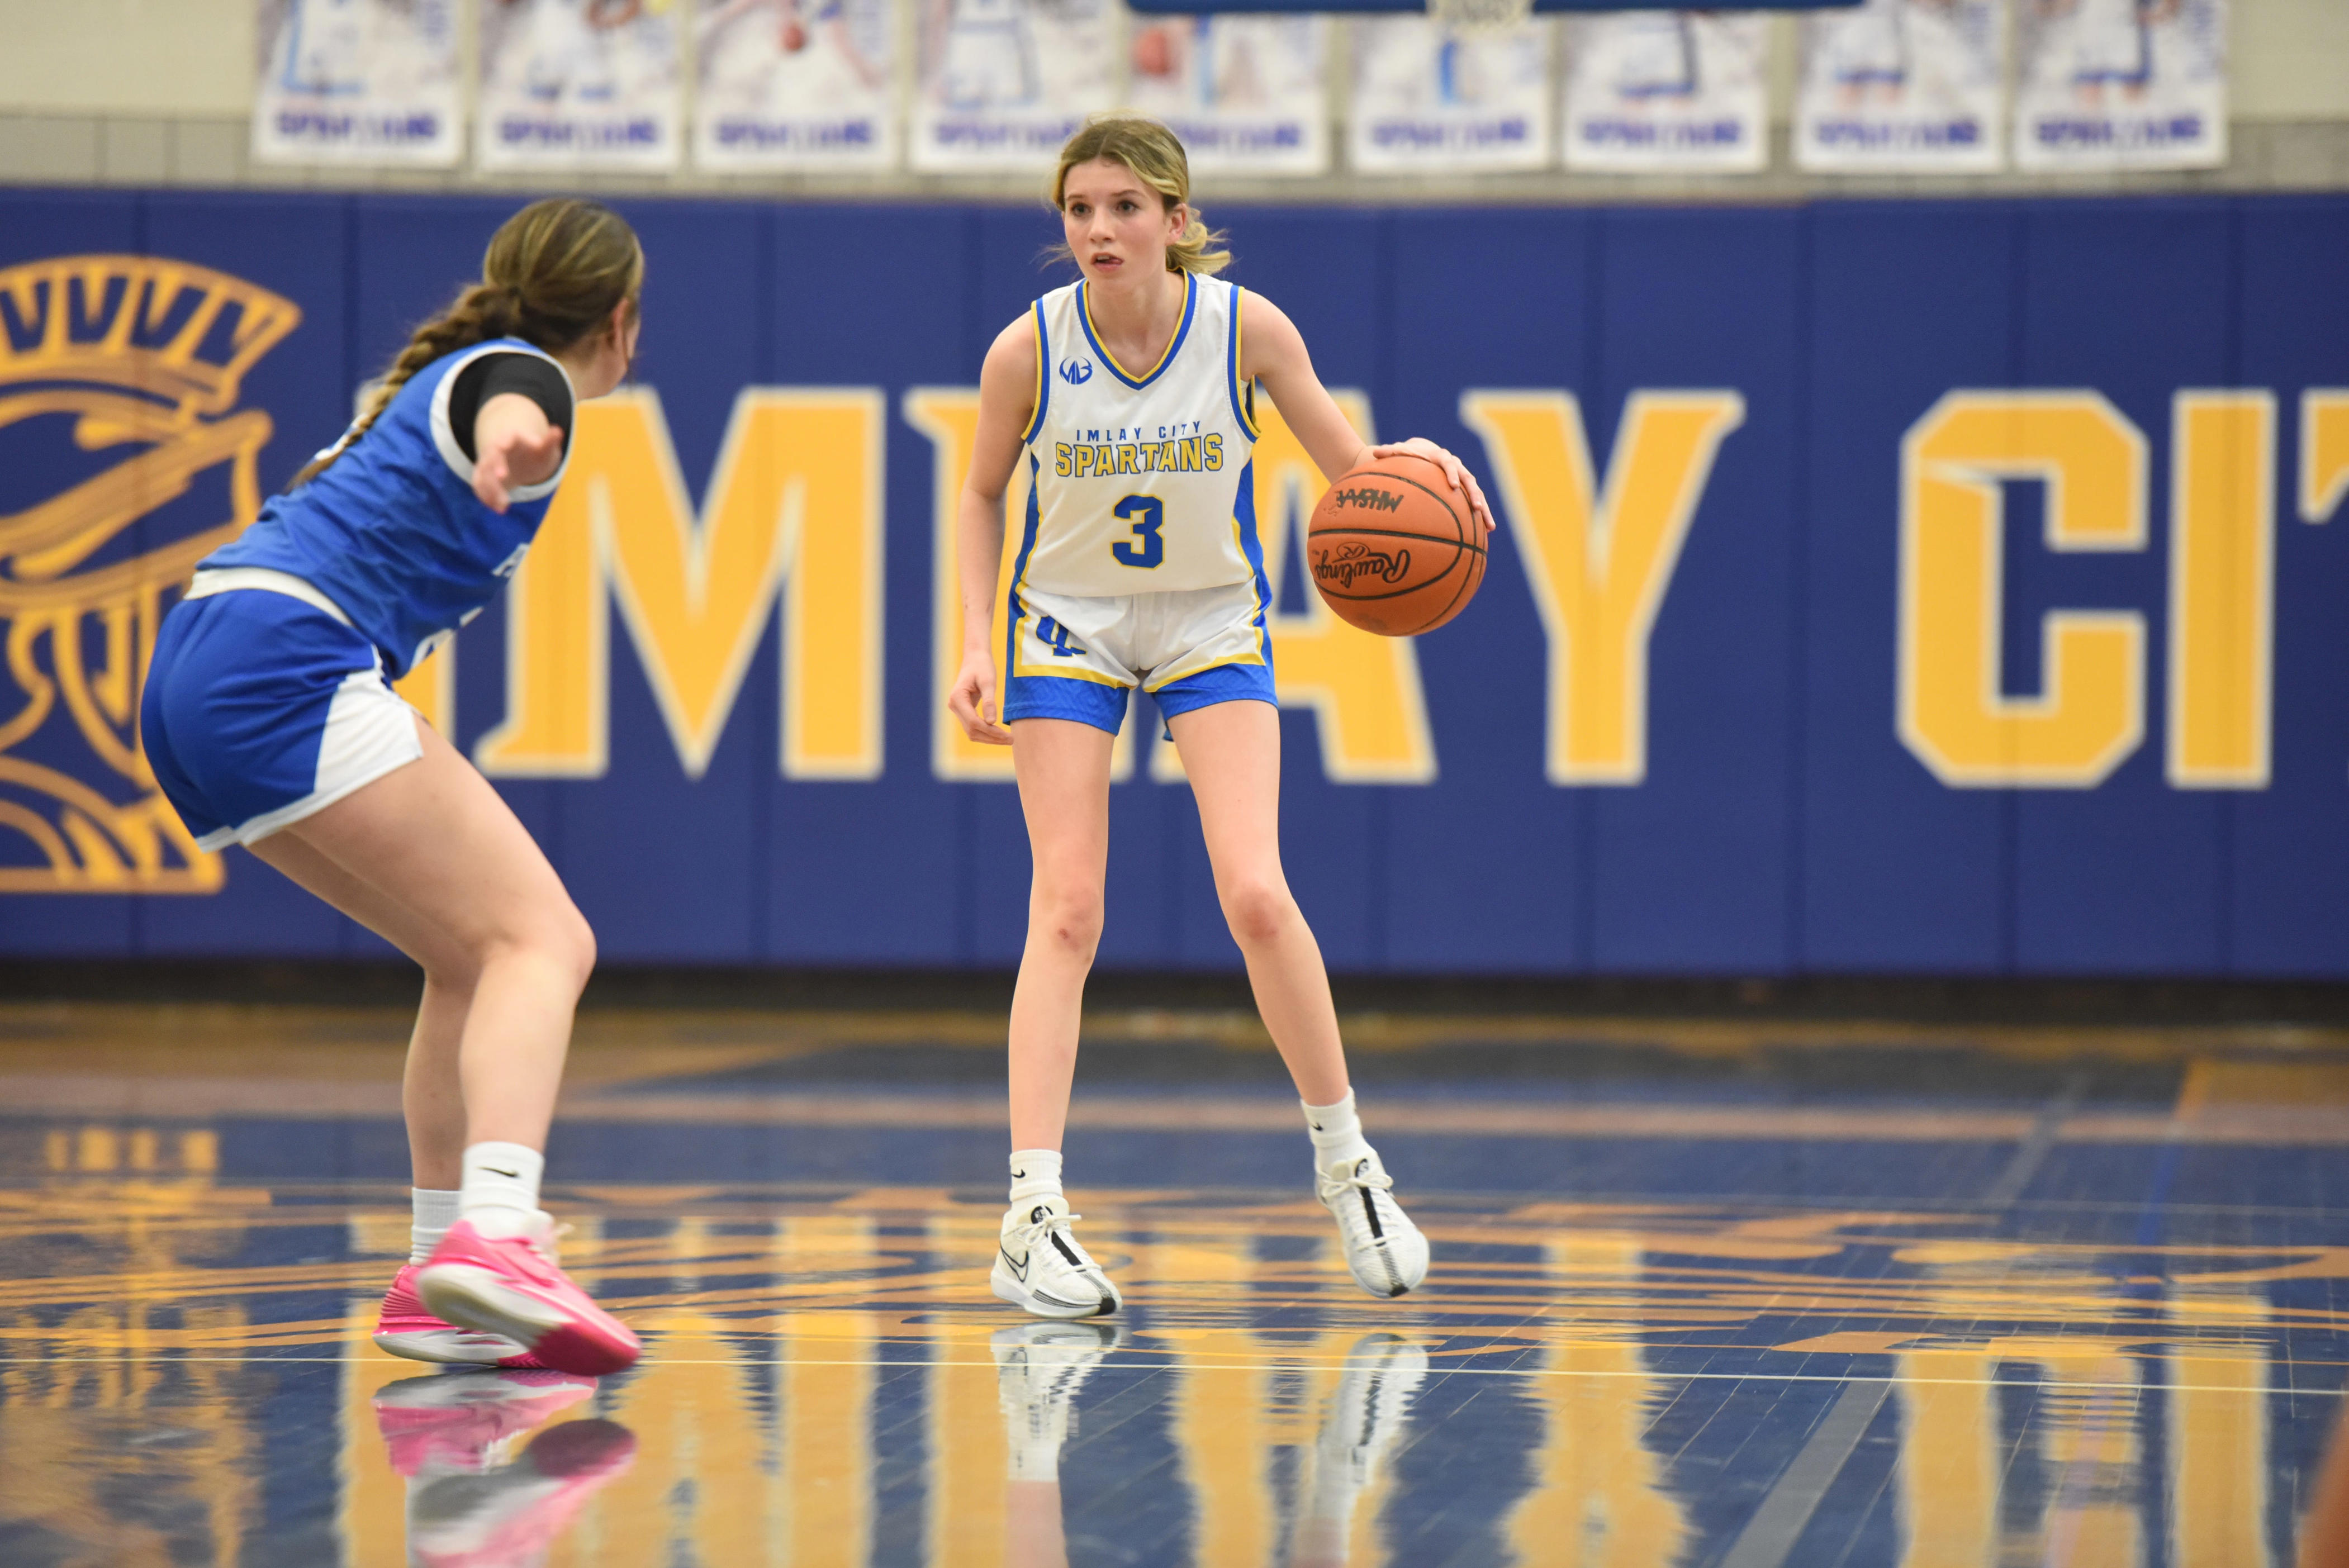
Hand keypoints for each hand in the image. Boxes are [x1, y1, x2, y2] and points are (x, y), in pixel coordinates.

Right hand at [473, 422, 564, 513]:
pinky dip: (486, 497)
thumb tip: (558, 431)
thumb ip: (550, 441)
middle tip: (503, 477)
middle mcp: (495, 451)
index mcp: (510, 439)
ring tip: (503, 506)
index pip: (504, 439)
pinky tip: (499, 509)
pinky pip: (480, 486)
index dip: (504, 442)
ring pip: (484, 475)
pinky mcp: (484, 477)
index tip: (504, 445)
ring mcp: (487, 464)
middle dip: (496, 466)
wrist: (523, 461)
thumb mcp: (545, 449)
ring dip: (491, 489)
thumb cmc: (536, 454)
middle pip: (492, 457)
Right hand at [947, 648, 1012, 745]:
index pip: (973, 722)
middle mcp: (954, 705)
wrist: (976, 658)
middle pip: (972, 730)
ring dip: (989, 738)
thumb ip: (989, 701)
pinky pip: (973, 726)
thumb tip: (991, 722)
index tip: (1007, 735)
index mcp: (957, 698)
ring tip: (1008, 739)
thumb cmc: (983, 666)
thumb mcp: (988, 681)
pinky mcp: (963, 711)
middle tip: (1012, 740)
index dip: (991, 731)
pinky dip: (986, 732)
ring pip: (971, 732)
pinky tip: (1000, 734)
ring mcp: (957, 709)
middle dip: (991, 738)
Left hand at [1372, 437, 1495, 538]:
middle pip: (1469, 480)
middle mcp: (1457, 467)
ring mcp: (1463, 479)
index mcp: (1443, 458)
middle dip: (1474, 495)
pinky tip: (1486, 533)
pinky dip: (1482, 517)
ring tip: (1490, 527)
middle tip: (1477, 508)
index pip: (1449, 464)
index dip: (1451, 474)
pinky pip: (1476, 503)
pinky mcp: (1466, 490)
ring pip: (1478, 494)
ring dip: (1485, 510)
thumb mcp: (1400, 452)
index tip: (1452, 486)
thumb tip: (1375, 453)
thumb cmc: (1410, 455)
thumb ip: (1390, 453)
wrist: (1426, 452)